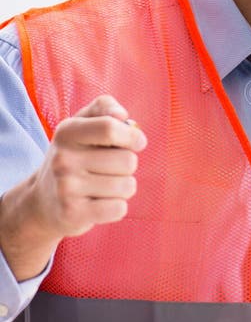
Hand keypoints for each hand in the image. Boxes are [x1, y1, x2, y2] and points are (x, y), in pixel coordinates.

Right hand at [0, 95, 146, 280]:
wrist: (42, 201)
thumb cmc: (74, 157)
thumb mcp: (82, 125)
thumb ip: (104, 107)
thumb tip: (122, 115)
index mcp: (67, 132)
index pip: (110, 128)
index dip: (133, 136)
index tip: (137, 143)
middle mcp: (63, 159)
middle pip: (128, 161)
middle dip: (127, 166)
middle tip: (108, 170)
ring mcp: (66, 188)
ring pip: (127, 186)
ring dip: (123, 188)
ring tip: (102, 187)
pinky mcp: (73, 214)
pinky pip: (119, 209)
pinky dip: (117, 207)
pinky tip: (99, 203)